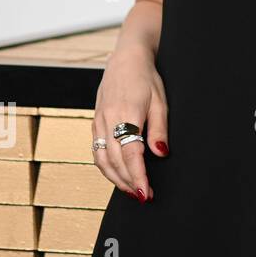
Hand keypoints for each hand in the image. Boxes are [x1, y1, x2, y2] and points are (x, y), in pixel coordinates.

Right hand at [91, 51, 168, 202]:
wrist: (126, 59)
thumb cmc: (147, 78)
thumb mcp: (160, 101)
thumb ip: (159, 129)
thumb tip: (161, 154)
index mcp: (126, 114)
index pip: (130, 153)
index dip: (137, 175)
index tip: (145, 192)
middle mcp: (107, 120)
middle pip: (114, 161)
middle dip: (127, 182)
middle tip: (143, 197)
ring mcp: (98, 121)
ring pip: (101, 159)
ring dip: (115, 178)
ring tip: (132, 190)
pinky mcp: (95, 122)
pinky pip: (96, 151)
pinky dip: (106, 167)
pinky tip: (118, 175)